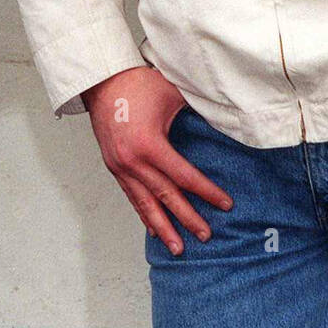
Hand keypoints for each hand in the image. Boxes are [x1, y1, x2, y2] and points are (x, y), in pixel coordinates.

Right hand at [82, 66, 233, 255]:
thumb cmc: (139, 84)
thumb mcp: (173, 95)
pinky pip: (131, 195)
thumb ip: (195, 114)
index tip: (225, 204)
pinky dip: (143, 212)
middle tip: (205, 235)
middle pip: (165, 197)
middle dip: (187, 218)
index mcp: (149, 145)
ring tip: (177, 248)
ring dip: (162, 227)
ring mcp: (120, 166)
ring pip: (144, 203)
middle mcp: (133, 162)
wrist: (102, 79)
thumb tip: (222, 124)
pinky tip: (153, 228)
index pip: (184, 177)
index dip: (206, 192)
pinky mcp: (113, 166)